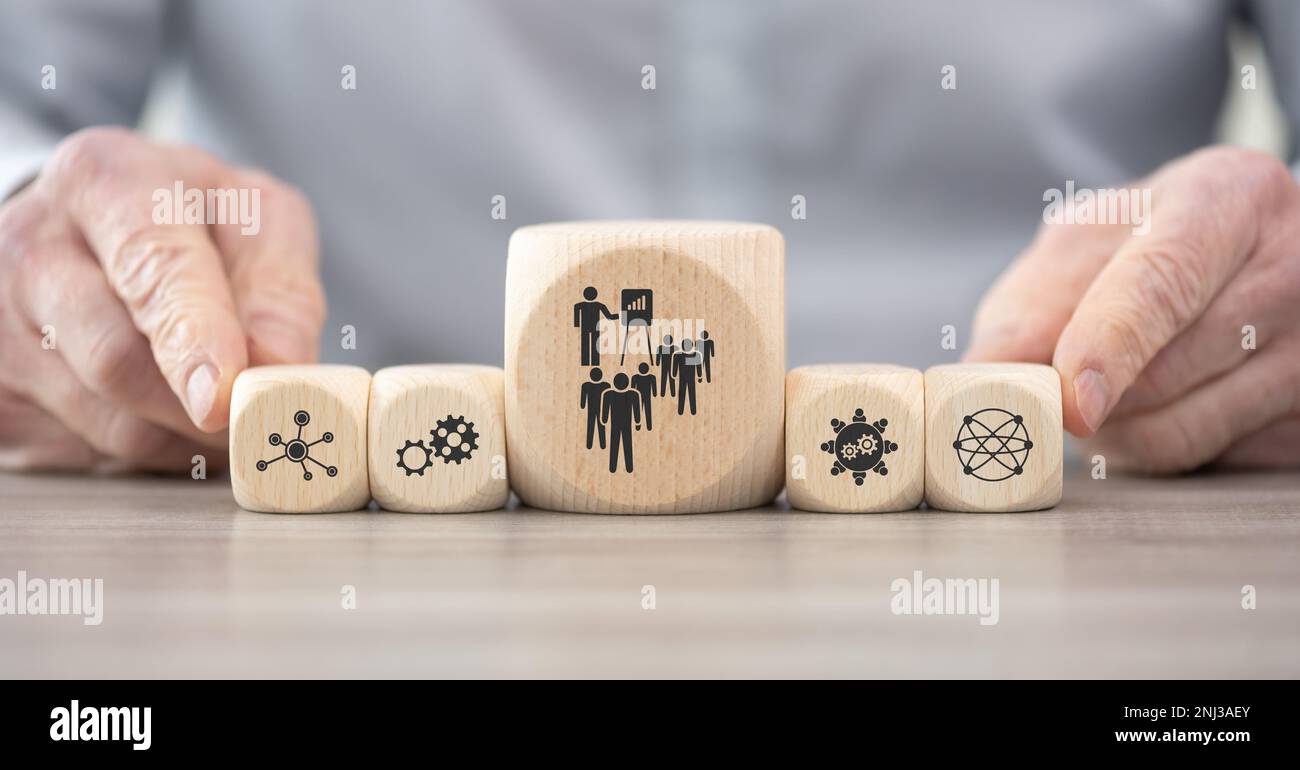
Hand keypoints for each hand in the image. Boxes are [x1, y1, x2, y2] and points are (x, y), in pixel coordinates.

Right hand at [0, 128, 324, 470]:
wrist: (90, 226)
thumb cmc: (188, 221)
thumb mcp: (255, 222)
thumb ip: (282, 288)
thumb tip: (283, 367)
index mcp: (106, 181)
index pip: (150, 266)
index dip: (191, 337)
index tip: (223, 394)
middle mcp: (34, 246)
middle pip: (115, 359)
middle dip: (201, 408)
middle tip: (257, 422)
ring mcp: (1, 325)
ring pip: (107, 422)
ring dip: (183, 436)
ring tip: (217, 405)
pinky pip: (86, 455)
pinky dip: (146, 449)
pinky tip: (159, 411)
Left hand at [966, 146, 1299, 472]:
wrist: (1252, 252)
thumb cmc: (1149, 243)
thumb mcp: (1084, 245)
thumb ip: (1029, 305)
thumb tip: (979, 377)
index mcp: (1227, 197)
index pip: (1162, 283)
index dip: (1109, 347)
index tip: (1071, 400)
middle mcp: (1290, 266)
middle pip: (1161, 374)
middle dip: (1084, 395)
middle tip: (1056, 380)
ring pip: (1179, 433)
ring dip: (1113, 431)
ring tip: (1108, 386)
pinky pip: (1206, 462)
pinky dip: (1157, 447)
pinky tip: (1165, 401)